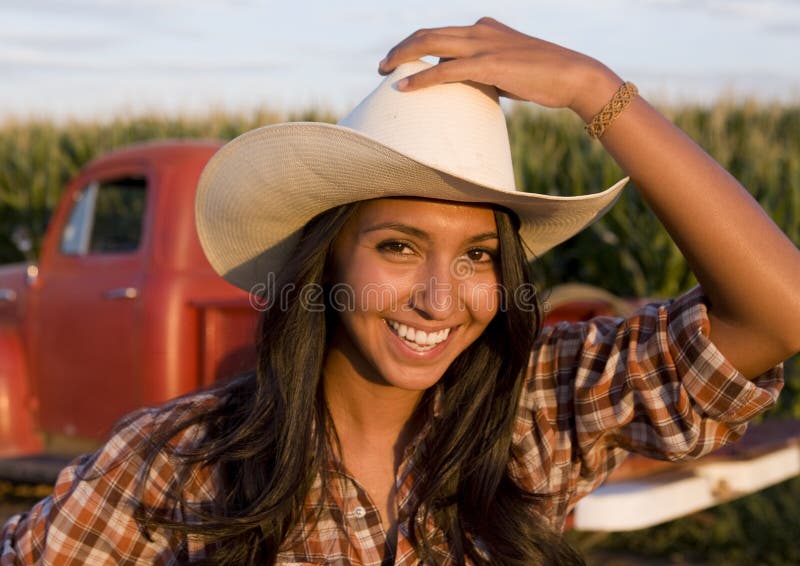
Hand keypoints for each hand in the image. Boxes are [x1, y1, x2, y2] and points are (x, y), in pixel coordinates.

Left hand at [378, 17, 620, 120]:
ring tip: (385, 71)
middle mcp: (480, 30)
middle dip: (401, 49)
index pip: (441, 32)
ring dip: (403, 57)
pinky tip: (403, 87)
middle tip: (383, 65)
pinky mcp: (489, 64)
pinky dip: (422, 78)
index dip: (415, 44)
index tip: (399, 61)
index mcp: (485, 28)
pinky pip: (446, 69)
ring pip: (431, 44)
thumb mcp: (509, 69)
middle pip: (428, 33)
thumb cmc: (544, 77)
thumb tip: (469, 85)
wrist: (573, 76)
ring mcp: (484, 45)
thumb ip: (485, 71)